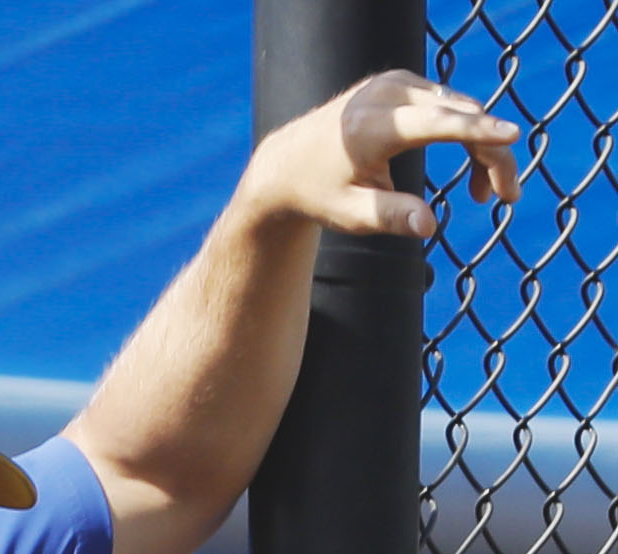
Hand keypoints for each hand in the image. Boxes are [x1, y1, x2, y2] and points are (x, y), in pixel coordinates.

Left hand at [244, 70, 521, 237]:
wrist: (286, 166)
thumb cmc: (320, 194)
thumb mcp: (352, 215)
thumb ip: (391, 218)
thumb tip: (428, 227)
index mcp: (371, 127)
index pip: (436, 122)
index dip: (478, 131)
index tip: (512, 136)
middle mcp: (384, 94)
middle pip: (459, 115)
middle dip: (491, 154)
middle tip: (507, 198)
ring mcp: (393, 81)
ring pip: (460, 107)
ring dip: (482, 146)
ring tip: (482, 194)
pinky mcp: (400, 80)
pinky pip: (448, 102)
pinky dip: (466, 130)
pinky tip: (472, 166)